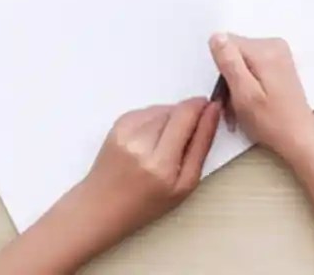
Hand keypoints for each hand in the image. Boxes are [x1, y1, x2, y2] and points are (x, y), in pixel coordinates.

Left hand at [71, 97, 221, 244]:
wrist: (100, 207)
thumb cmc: (146, 203)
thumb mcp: (185, 185)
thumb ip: (201, 145)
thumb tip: (212, 111)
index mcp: (161, 164)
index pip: (187, 115)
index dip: (202, 107)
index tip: (211, 109)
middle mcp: (141, 143)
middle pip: (175, 109)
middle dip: (188, 116)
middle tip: (185, 139)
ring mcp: (125, 132)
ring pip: (162, 108)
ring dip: (171, 119)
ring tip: (165, 144)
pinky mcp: (116, 125)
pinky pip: (147, 111)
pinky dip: (155, 120)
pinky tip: (150, 140)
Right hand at [209, 32, 313, 165]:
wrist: (299, 136)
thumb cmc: (271, 122)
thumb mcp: (244, 94)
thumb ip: (229, 63)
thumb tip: (217, 36)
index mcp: (265, 50)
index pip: (225, 45)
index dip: (220, 70)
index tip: (226, 94)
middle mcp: (273, 45)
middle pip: (234, 53)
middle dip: (228, 79)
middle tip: (231, 107)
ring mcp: (278, 53)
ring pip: (240, 61)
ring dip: (235, 85)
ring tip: (239, 109)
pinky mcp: (278, 63)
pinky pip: (251, 66)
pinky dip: (246, 84)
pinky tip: (249, 102)